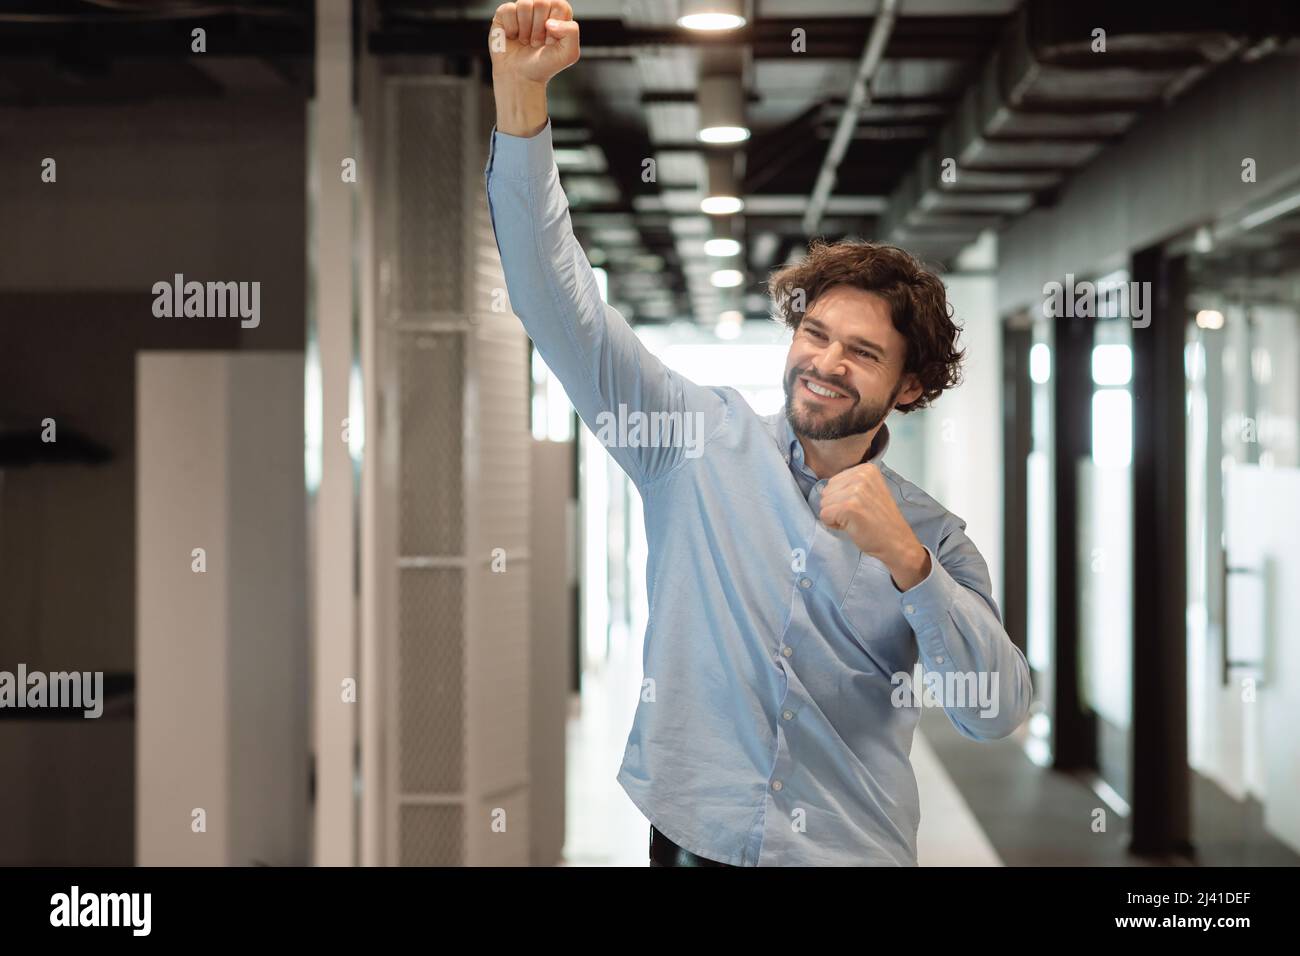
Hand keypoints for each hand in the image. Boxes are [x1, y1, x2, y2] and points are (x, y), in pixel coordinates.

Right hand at [489, 1, 579, 85]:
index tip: (551, 41)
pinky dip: (511, 28)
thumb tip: (550, 22)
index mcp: (557, 14)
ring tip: (526, 40)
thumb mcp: (569, 54)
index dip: (555, 25)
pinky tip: (513, 37)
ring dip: (525, 29)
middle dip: (539, 28)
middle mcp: (540, 9)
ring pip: (524, 4)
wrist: (521, 77)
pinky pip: (508, 9)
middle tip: (537, 42)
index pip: (559, 5)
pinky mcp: (505, 14)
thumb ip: (572, 32)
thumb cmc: (544, 65)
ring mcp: (522, 10)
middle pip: (541, 2)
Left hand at [818, 463, 930, 589]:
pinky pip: (824, 515)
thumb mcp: (869, 491)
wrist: (896, 541)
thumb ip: (850, 485)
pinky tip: (852, 526)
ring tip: (855, 520)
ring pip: (823, 503)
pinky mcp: (848, 507)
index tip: (860, 506)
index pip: (833, 481)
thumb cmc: (882, 521)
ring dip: (835, 516)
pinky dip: (834, 524)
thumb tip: (824, 489)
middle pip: (826, 491)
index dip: (841, 498)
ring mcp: (855, 491)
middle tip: (857, 515)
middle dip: (836, 506)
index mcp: (866, 469)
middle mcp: (861, 476)